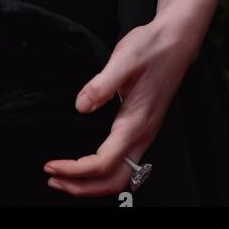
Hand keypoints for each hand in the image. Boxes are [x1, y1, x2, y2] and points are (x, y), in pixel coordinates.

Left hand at [43, 14, 197, 196]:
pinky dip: (103, 174)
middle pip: (113, 181)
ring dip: (91, 183)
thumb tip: (81, 106)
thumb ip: (101, 85)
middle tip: (53, 179)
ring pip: (120, 176)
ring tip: (65, 177)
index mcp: (136, 122)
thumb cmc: (152, 48)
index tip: (51, 166)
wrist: (176, 41)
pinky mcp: (142, 128)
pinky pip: (124, 164)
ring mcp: (144, 134)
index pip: (104, 163)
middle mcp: (143, 134)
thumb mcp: (124, 59)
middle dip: (82, 187)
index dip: (75, 170)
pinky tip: (87, 166)